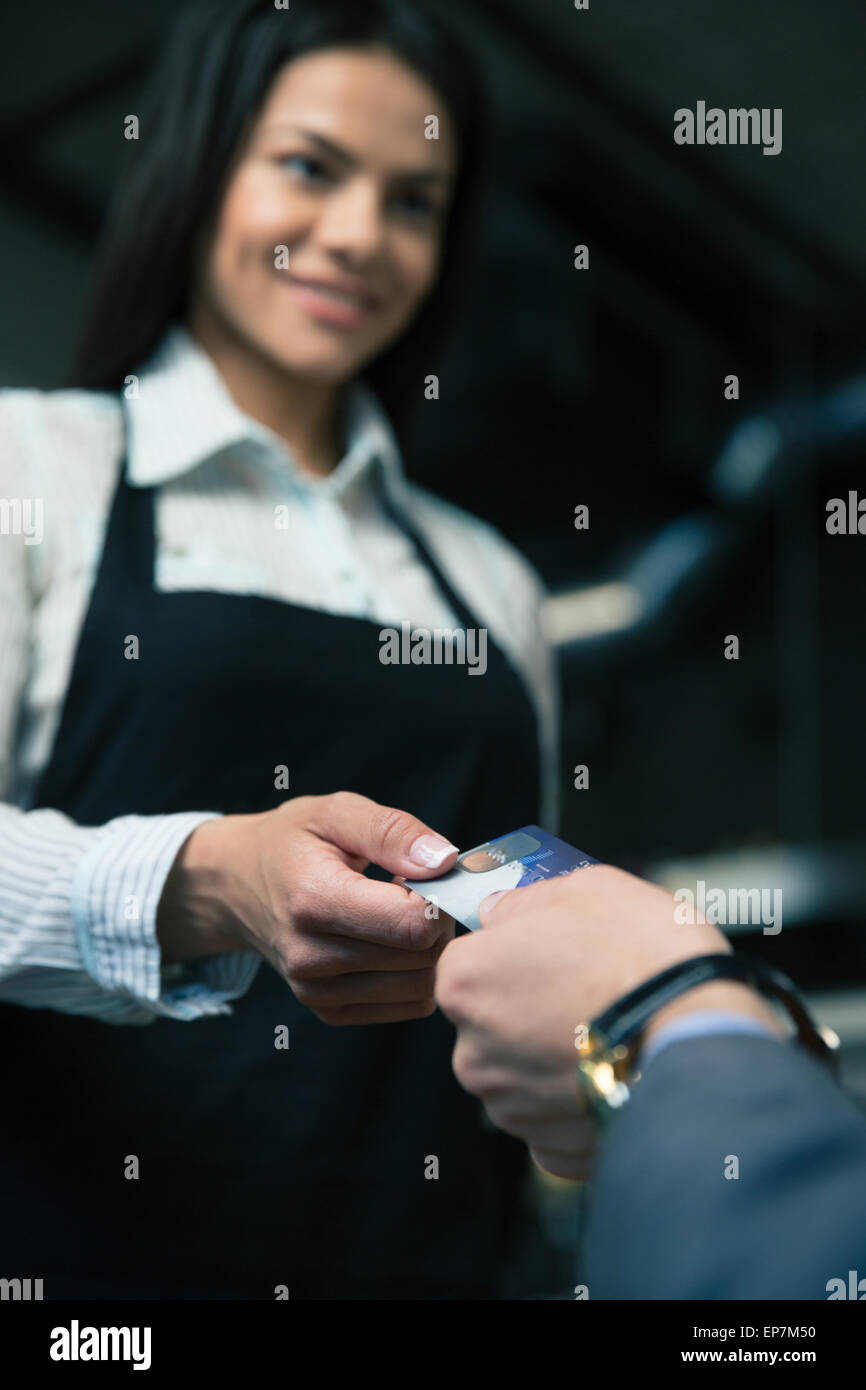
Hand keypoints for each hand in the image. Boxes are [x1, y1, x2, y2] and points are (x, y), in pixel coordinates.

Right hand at [157, 791, 457, 1024]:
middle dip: (438, 922)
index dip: (438, 897)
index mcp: (314, 900)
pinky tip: (389, 941)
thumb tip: (444, 861)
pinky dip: (413, 974)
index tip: (426, 875)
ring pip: (420, 986)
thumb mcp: (336, 812)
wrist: (236, 884)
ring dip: (428, 950)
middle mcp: (311, 957)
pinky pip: (407, 1004)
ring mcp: (317, 992)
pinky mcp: (328, 1011)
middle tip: (417, 891)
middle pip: (422, 957)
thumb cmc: (291, 842)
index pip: (412, 924)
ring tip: (400, 914)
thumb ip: (392, 831)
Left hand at [435, 864, 782, 1179]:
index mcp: (466, 983)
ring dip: (554, 1056)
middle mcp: (473, 1054)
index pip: (468, 963)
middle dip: (530, 1008)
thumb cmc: (645, 955)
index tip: (553, 952)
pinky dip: (579, 1100)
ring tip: (613, 1031)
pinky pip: (555, 1118)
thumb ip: (524, 901)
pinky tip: (618, 1071)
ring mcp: (512, 1109)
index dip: (512, 953)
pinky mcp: (552, 1149)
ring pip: (523, 1073)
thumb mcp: (585, 888)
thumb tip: (498, 911)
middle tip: (590, 990)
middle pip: (491, 1023)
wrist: (704, 1040)